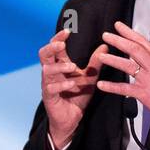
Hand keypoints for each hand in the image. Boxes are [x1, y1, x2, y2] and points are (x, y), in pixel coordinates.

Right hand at [38, 29, 106, 147]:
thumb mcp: (90, 77)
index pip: (55, 47)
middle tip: (61, 44)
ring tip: (73, 67)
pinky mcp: (49, 97)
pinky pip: (51, 88)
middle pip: (44, 55)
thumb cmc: (77, 95)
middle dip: (51, 47)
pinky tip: (72, 84)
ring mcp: (48, 84)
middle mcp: (51, 72)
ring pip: (46, 70)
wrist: (72, 118)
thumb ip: (95, 62)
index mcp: (60, 65)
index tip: (68, 31)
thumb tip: (105, 44)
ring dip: (60, 67)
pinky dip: (62, 85)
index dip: (58, 38)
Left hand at [95, 21, 149, 127]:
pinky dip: (112, 87)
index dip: (129, 33)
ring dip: (112, 60)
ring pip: (127, 66)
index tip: (118, 26)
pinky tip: (101, 85)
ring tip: (100, 56)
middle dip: (118, 41)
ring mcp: (147, 79)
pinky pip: (124, 89)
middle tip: (106, 36)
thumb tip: (147, 53)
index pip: (142, 42)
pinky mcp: (143, 93)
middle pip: (133, 49)